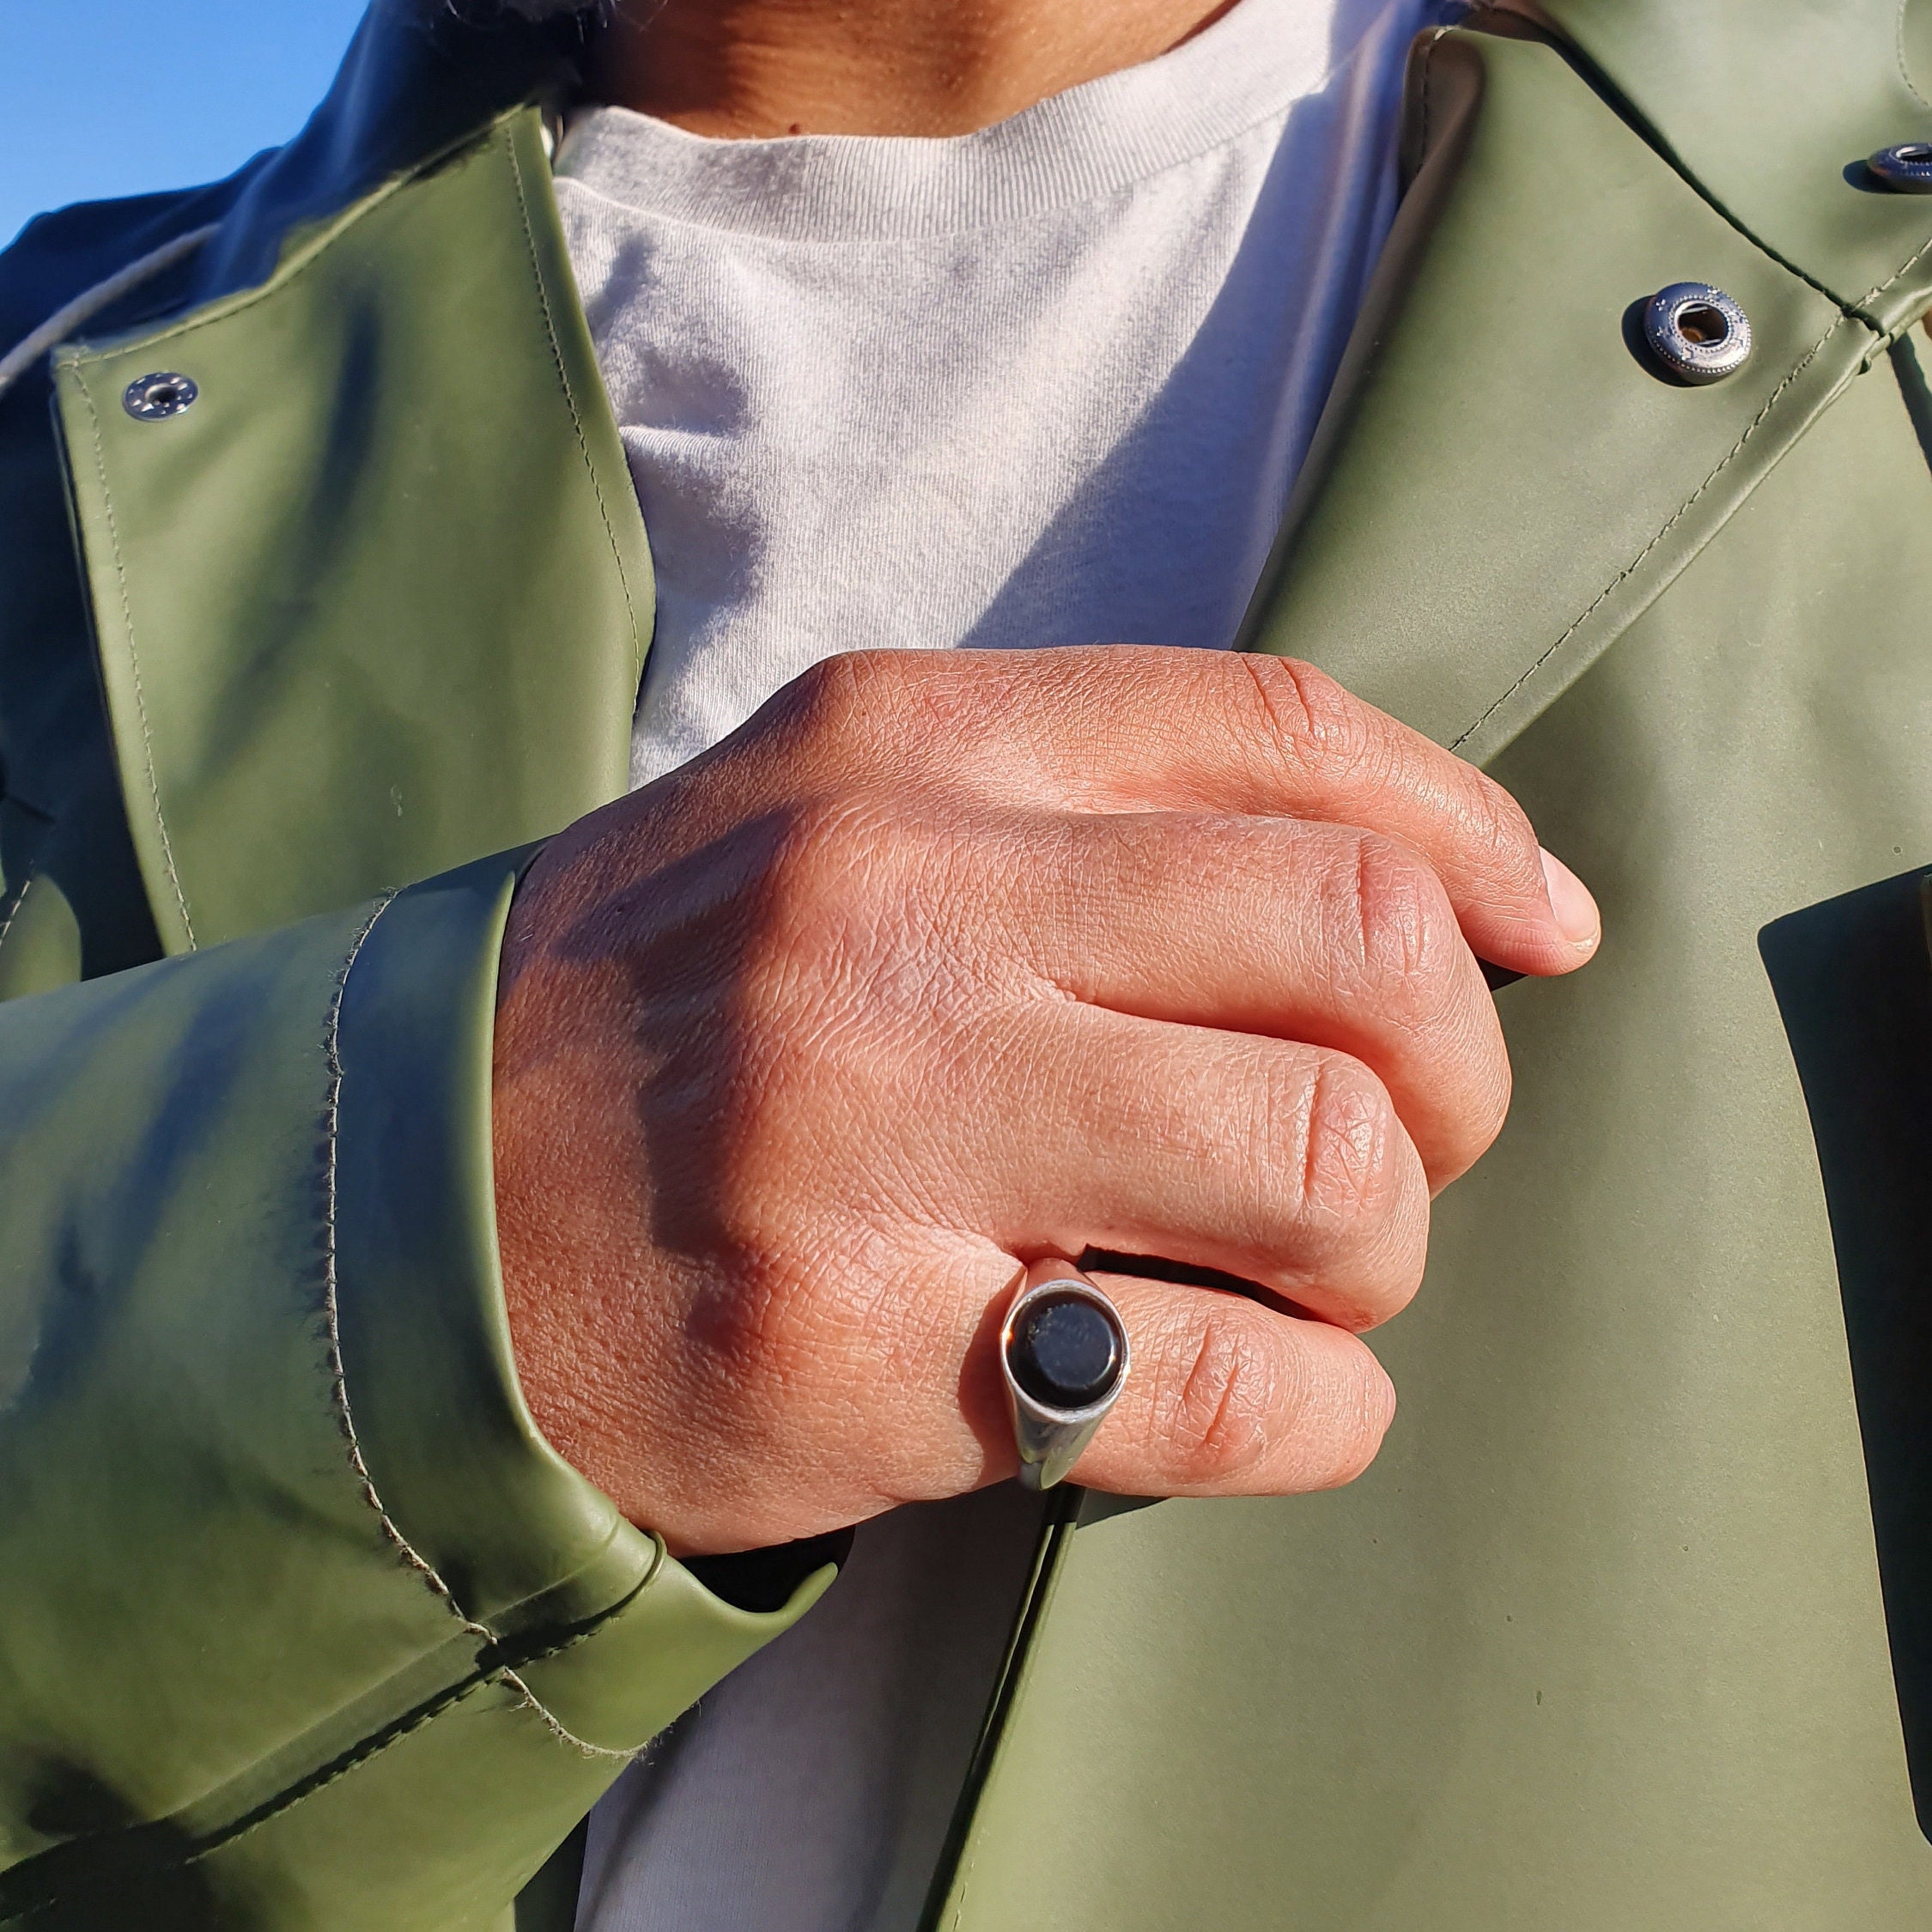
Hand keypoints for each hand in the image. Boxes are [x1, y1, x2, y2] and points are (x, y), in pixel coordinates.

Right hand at [491, 648, 1598, 1553]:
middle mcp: (893, 904)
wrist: (406, 1213)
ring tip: (1308, 1274)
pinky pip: (1229, 1388)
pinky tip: (1270, 1394)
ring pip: (1331, 1166)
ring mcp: (869, 1126)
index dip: (1466, 833)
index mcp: (904, 747)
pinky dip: (1319, 1410)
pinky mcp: (854, 1347)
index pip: (1285, 735)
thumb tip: (1410, 880)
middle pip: (1358, 946)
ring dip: (1387, 1247)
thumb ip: (1079, 814)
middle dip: (1461, 1065)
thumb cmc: (665, 1011)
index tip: (1540, 925)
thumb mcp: (835, 822)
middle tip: (1417, 1135)